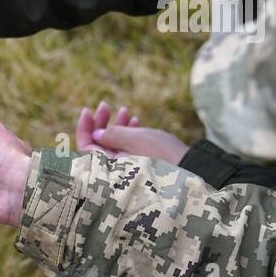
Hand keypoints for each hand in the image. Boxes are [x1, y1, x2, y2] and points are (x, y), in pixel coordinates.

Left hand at [74, 100, 189, 164]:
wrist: (193, 170)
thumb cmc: (162, 155)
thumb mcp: (134, 139)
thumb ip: (112, 135)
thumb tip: (95, 134)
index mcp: (108, 168)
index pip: (85, 148)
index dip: (83, 128)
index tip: (87, 110)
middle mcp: (115, 171)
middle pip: (98, 144)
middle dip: (100, 123)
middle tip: (105, 105)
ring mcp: (128, 168)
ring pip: (113, 144)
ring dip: (116, 125)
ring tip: (124, 111)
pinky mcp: (140, 165)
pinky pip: (127, 148)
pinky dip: (128, 134)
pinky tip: (135, 120)